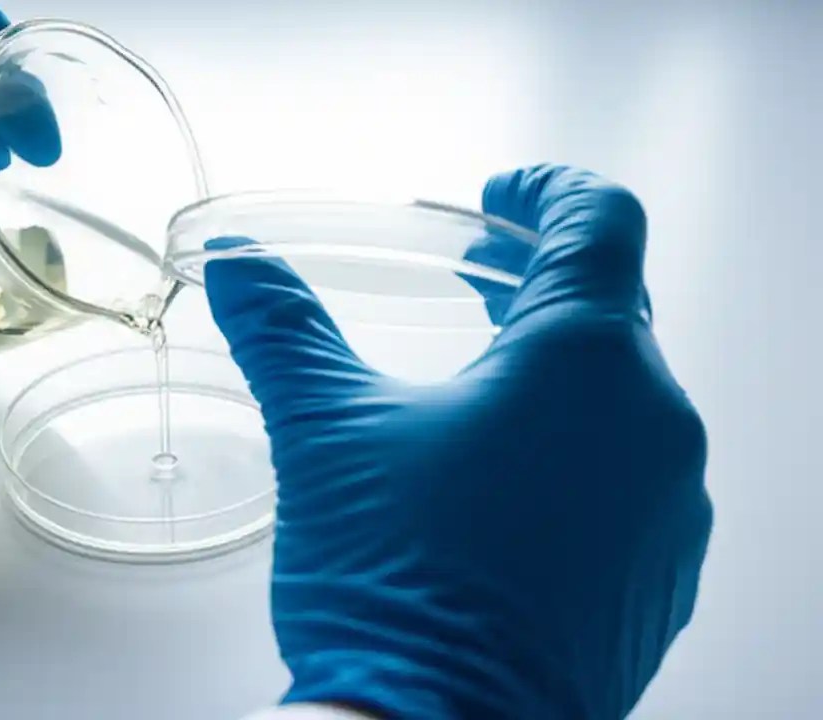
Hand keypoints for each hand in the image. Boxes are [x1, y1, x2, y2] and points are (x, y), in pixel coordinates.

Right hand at [205, 165, 712, 718]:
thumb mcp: (323, 432)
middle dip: (539, 289)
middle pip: (614, 313)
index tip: (503, 198)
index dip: (548, 191)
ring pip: (625, 403)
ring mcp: (668, 509)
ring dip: (558, 380)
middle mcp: (655, 426)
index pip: (599, 222)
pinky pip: (631, 485)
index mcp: (585, 362)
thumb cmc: (397, 580)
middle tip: (473, 288)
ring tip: (476, 400)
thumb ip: (282, 330)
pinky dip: (578, 460)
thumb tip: (240, 268)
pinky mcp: (659, 577)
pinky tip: (504, 497)